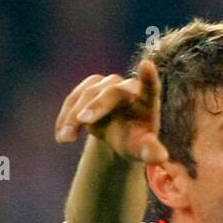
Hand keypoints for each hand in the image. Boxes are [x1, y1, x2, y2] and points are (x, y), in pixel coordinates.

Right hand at [54, 59, 168, 164]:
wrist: (119, 135)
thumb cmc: (135, 142)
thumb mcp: (142, 150)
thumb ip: (151, 151)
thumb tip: (161, 157)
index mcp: (147, 101)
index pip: (150, 87)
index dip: (148, 77)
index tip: (146, 65)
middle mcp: (127, 87)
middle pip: (112, 92)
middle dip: (96, 105)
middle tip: (83, 121)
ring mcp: (107, 85)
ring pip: (88, 94)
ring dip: (74, 116)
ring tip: (65, 138)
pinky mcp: (89, 88)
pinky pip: (74, 99)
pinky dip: (65, 116)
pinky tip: (61, 136)